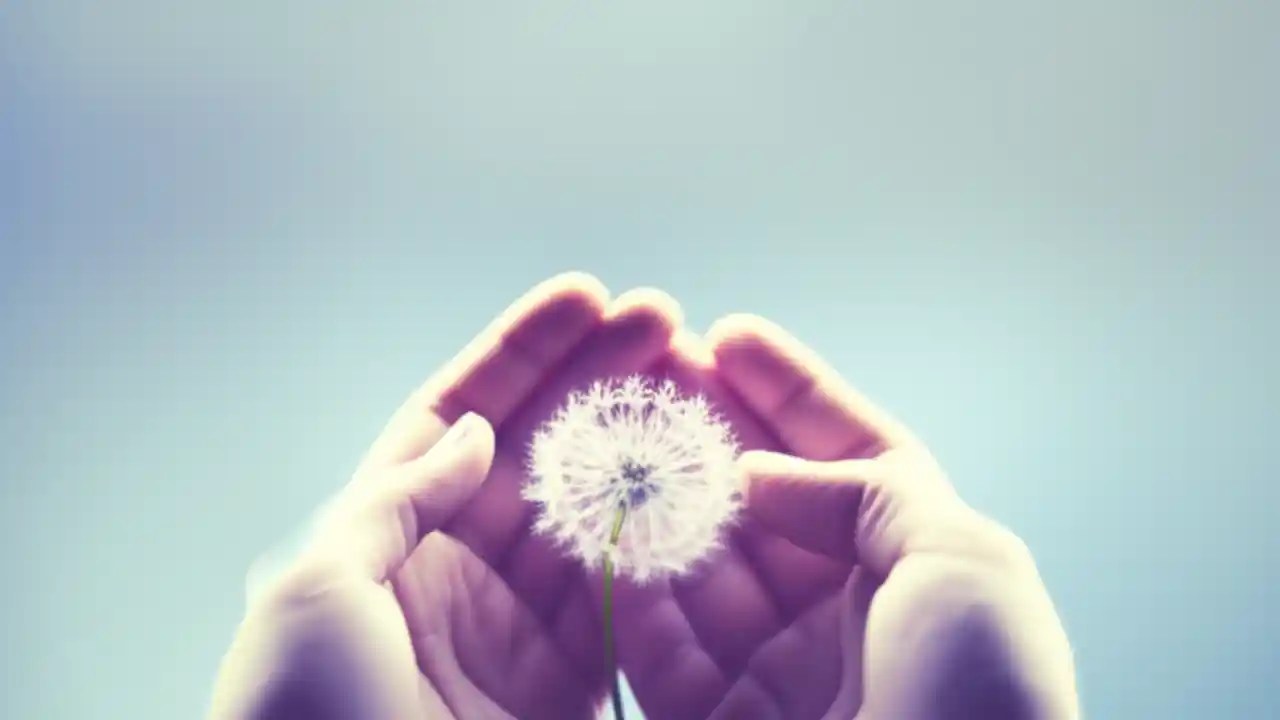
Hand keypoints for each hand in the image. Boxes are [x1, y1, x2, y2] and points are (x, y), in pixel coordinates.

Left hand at [209, 273, 684, 718]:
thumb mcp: (320, 586)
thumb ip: (398, 497)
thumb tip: (476, 430)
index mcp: (387, 536)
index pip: (462, 417)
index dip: (523, 352)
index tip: (587, 296)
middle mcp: (457, 570)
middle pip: (540, 451)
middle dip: (599, 381)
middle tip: (665, 322)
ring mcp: (518, 625)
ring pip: (594, 514)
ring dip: (644, 451)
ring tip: (699, 387)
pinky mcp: (569, 683)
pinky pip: (628, 600)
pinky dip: (666, 545)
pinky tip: (703, 492)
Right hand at [612, 317, 1078, 718]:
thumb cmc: (982, 706)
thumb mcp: (963, 562)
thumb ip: (870, 492)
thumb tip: (756, 471)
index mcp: (918, 566)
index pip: (848, 455)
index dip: (788, 391)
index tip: (725, 335)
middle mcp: (847, 614)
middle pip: (762, 501)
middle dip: (706, 434)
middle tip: (645, 371)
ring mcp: (781, 672)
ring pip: (703, 566)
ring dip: (655, 502)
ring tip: (605, 438)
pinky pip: (661, 647)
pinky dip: (628, 592)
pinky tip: (597, 534)